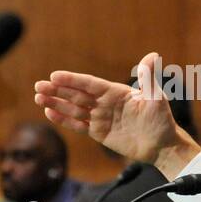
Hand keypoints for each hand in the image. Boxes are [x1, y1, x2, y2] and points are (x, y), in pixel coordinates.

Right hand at [34, 51, 200, 177]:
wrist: (162, 145)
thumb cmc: (161, 119)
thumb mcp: (156, 97)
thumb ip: (149, 77)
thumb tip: (152, 56)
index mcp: (115, 92)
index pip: (89, 84)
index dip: (72, 80)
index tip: (55, 76)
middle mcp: (105, 103)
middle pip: (76, 95)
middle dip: (57, 90)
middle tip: (39, 86)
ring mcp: (100, 117)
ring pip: (74, 109)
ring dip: (56, 103)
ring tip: (38, 98)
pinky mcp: (99, 132)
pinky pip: (78, 125)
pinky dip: (64, 120)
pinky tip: (50, 113)